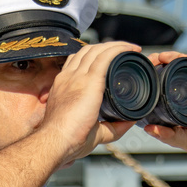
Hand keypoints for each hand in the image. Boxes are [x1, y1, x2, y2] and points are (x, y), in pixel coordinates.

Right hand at [39, 41, 140, 162]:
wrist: (56, 141)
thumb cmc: (68, 140)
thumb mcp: (94, 131)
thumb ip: (112, 127)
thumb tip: (129, 122)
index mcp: (63, 85)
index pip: (77, 61)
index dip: (92, 56)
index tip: (108, 58)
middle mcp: (69, 77)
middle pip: (87, 51)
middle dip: (106, 47)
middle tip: (124, 52)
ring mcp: (77, 76)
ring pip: (97, 50)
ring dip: (116, 46)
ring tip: (130, 48)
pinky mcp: (89, 81)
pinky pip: (106, 57)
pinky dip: (119, 50)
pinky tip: (130, 49)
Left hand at [142, 51, 186, 168]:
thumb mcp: (186, 142)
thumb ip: (169, 136)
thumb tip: (148, 129)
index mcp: (183, 108)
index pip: (165, 88)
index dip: (154, 80)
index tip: (142, 75)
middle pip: (176, 75)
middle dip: (162, 64)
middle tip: (149, 60)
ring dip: (176, 60)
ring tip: (162, 57)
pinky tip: (186, 63)